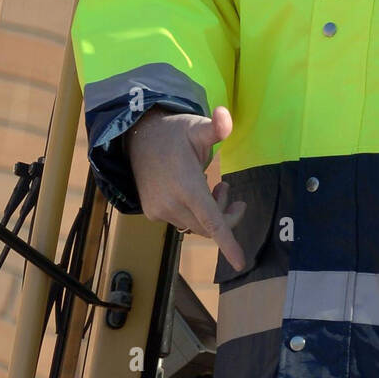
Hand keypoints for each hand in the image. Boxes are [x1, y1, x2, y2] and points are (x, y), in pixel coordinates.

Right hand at [125, 105, 247, 270]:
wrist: (138, 139)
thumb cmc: (174, 133)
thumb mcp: (196, 127)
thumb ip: (215, 127)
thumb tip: (227, 114)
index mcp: (187, 185)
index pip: (212, 221)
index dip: (228, 243)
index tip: (240, 263)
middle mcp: (171, 203)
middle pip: (209, 226)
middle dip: (226, 215)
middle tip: (229, 189)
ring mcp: (160, 210)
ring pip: (196, 225)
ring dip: (210, 212)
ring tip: (215, 185)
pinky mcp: (153, 213)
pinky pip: (183, 221)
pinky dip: (195, 212)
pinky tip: (194, 191)